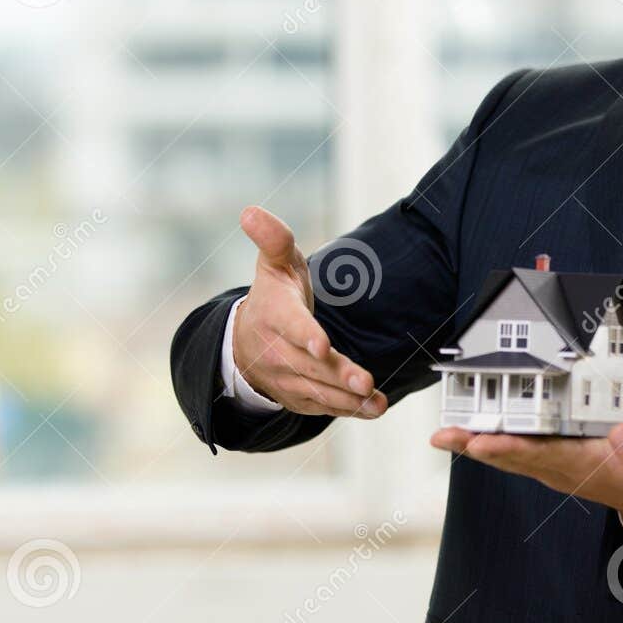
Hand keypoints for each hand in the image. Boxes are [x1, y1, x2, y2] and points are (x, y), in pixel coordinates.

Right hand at [232, 205, 385, 418]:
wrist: (246, 341)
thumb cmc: (273, 296)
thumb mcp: (274, 263)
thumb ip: (273, 239)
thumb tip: (251, 211)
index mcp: (274, 314)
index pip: (289, 325)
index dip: (304, 335)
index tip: (321, 344)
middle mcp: (277, 351)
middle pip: (309, 366)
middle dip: (337, 375)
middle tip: (364, 381)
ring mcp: (287, 377)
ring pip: (318, 391)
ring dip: (347, 399)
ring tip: (376, 400)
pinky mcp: (298, 397)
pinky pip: (324, 407)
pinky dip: (349, 410)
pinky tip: (374, 408)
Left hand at [430, 422, 622, 534]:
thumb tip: (622, 436)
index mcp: (589, 465)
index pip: (543, 454)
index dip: (511, 447)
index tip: (482, 442)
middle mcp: (567, 467)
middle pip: (515, 456)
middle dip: (478, 445)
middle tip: (443, 437)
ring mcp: (562, 464)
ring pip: (513, 453)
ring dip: (479, 442)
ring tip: (445, 435)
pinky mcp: (562, 456)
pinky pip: (523, 447)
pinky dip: (498, 436)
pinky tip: (477, 429)